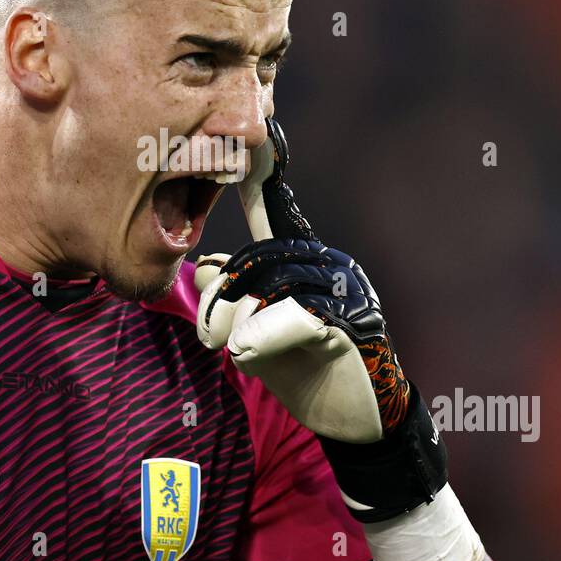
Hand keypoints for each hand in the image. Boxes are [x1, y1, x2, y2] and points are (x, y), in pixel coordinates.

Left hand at [194, 119, 447, 522]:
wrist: (358, 422)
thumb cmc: (304, 371)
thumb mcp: (254, 332)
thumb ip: (230, 300)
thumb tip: (202, 269)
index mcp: (307, 260)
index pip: (277, 215)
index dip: (263, 180)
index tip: (256, 139)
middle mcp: (330, 266)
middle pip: (257, 259)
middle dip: (220, 297)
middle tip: (210, 336)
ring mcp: (345, 294)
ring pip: (270, 287)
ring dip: (236, 323)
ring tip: (233, 350)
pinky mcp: (352, 326)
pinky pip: (295, 316)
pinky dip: (262, 336)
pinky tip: (249, 355)